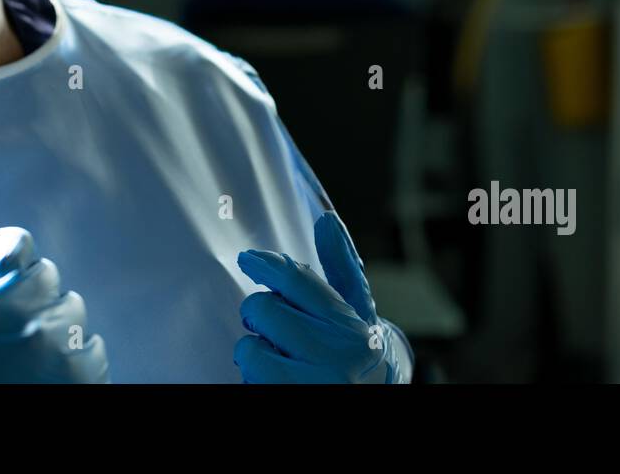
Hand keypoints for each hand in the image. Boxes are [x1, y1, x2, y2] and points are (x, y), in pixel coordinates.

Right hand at [0, 196, 108, 382]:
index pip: (18, 243)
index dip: (2, 265)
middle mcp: (34, 325)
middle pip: (49, 277)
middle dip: (25, 300)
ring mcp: (66, 360)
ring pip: (75, 315)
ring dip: (51, 333)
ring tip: (16, 366)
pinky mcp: (89, 387)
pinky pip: (95, 353)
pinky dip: (72, 367)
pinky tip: (38, 385)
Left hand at [234, 211, 410, 382]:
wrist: (371, 399)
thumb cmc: (356, 356)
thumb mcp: (357, 314)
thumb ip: (341, 268)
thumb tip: (327, 220)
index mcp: (351, 326)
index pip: (298, 280)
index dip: (267, 264)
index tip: (248, 258)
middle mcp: (336, 356)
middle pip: (265, 309)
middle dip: (259, 315)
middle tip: (272, 329)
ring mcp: (314, 383)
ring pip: (249, 347)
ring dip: (254, 350)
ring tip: (278, 360)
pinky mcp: (288, 398)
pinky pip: (247, 376)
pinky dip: (251, 376)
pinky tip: (275, 379)